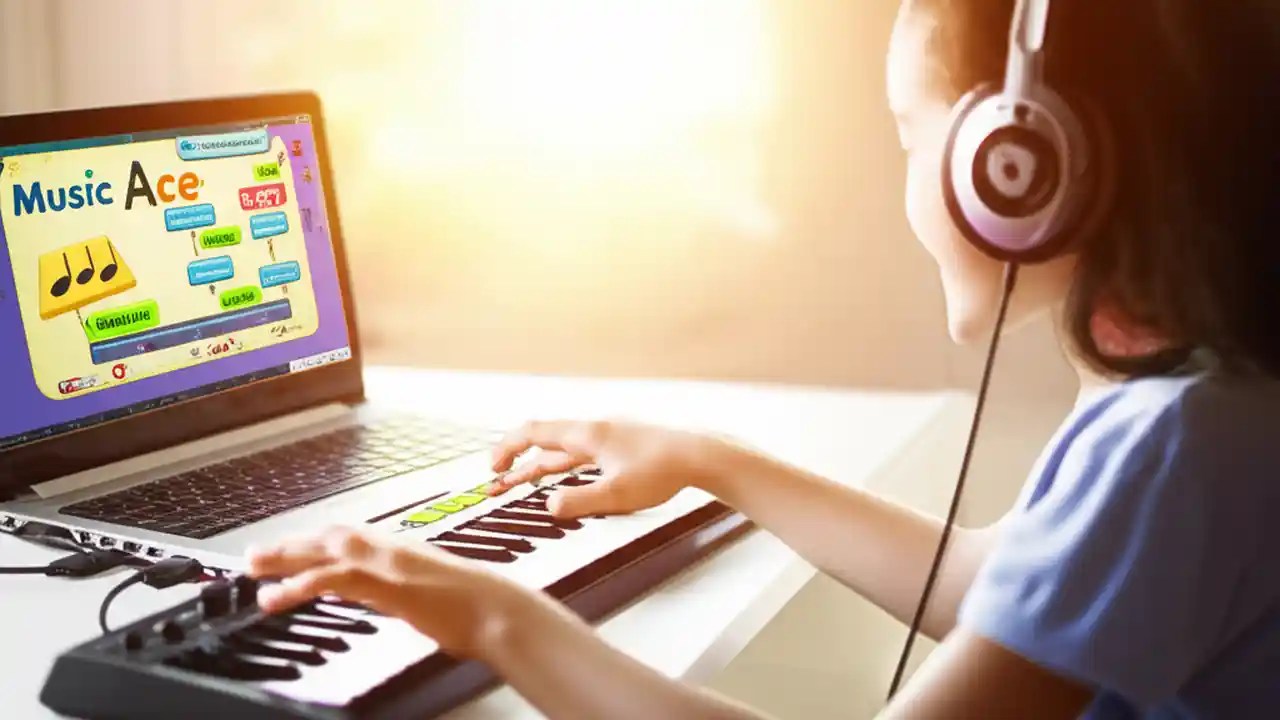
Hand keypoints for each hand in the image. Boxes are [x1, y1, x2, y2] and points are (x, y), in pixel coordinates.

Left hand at [247, 525, 534, 656]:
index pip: (349, 537)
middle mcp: (392, 549)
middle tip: (254, 556)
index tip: (288, 549)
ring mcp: (390, 564)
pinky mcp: (389, 585)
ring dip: (287, 559)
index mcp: (402, 549)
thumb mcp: (431, 595)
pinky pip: (338, 579)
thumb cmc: (477, 609)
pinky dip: (305, 583)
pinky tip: (282, 592)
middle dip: (290, 545)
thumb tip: (388, 598)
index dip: (314, 542)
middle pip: (331, 538)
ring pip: (327, 552)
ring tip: (254, 571)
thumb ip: (403, 592)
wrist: (500, 612)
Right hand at [488, 420, 731, 517]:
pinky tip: (560, 481)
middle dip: (516, 463)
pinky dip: (562, 468)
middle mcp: (592, 431)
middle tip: (496, 484)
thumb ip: (580, 501)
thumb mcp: (617, 494)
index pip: (534, 433)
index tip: (492, 469)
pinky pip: (580, 456)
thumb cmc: (661, 472)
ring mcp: (606, 438)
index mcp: (586, 434)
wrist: (699, 455)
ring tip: (517, 484)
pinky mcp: (619, 447)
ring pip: (562, 451)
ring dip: (538, 467)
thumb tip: (548, 506)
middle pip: (544, 442)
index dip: (507, 448)